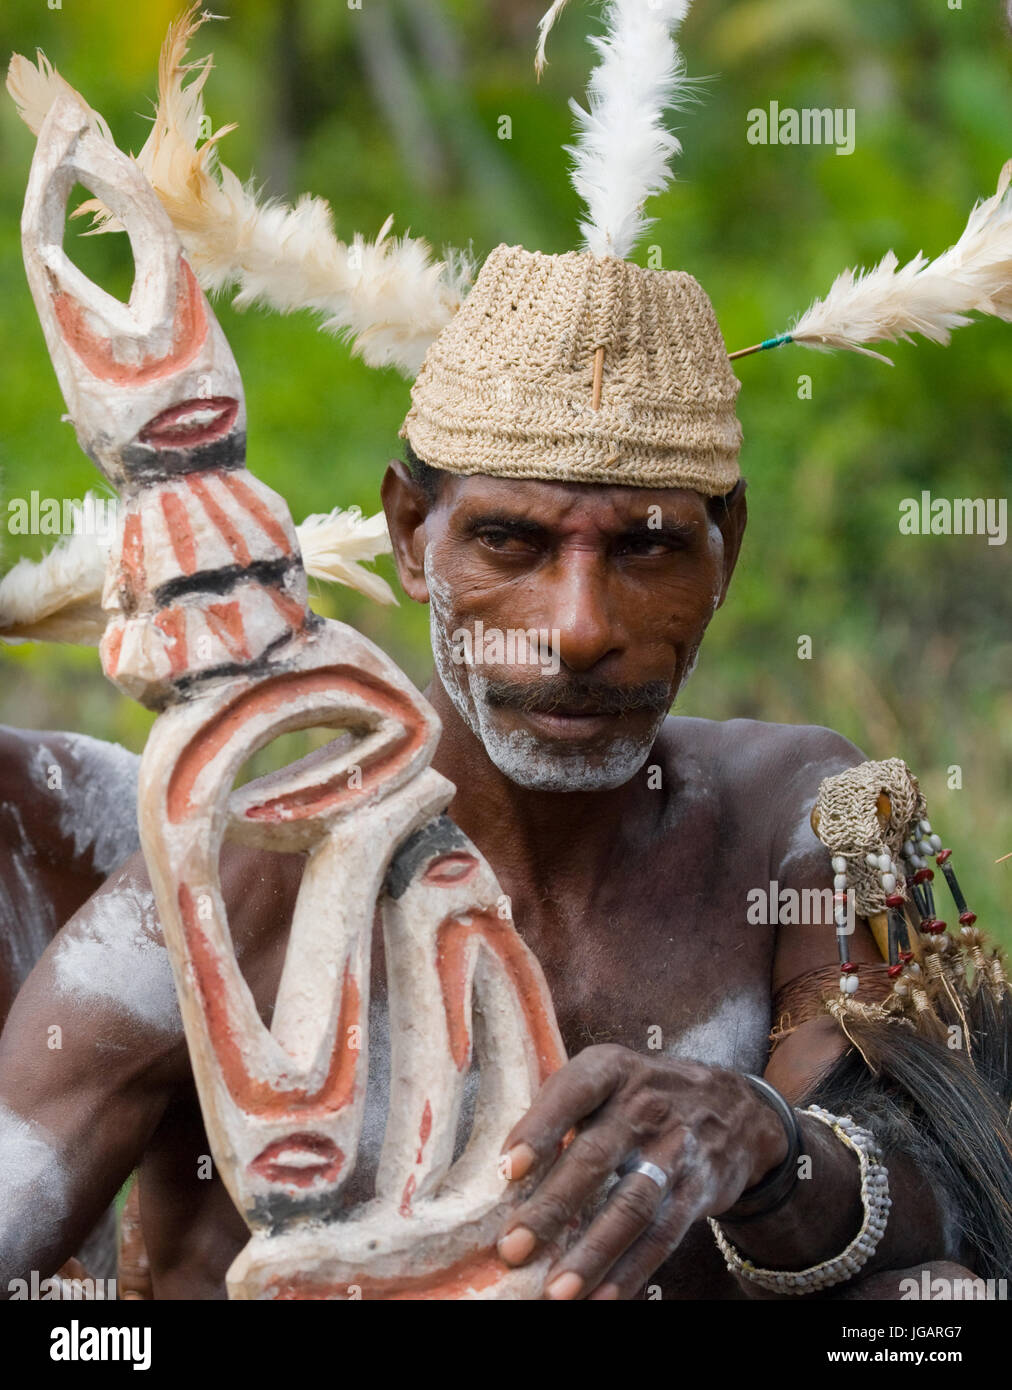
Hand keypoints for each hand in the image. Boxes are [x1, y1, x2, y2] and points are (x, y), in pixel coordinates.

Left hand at [497, 1044, 787, 1299]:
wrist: (734, 1107)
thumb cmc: (643, 1094)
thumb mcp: (609, 1077)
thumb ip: (561, 1108)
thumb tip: (502, 1166)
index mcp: (611, 1069)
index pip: (573, 1092)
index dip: (541, 1128)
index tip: (507, 1168)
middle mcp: (644, 1106)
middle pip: (595, 1158)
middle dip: (553, 1207)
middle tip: (514, 1247)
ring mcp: (674, 1150)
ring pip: (630, 1206)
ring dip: (591, 1253)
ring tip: (556, 1290)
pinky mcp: (695, 1191)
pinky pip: (661, 1236)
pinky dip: (630, 1272)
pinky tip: (600, 1297)